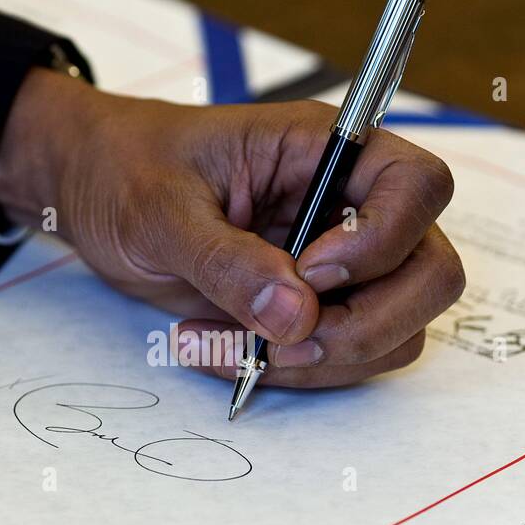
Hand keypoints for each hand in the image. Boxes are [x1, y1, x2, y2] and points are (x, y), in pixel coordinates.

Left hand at [0, 68, 463, 385]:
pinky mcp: (314, 310)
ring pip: (395, 331)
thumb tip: (296, 316)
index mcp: (326, 150)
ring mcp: (341, 266)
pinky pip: (344, 359)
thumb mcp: (160, 208)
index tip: (311, 270)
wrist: (93, 193)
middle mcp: (350, 207)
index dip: (384, 239)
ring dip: (319, 360)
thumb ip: (226, 259)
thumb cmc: (126, 170)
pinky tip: (220, 349)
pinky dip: (290, 374)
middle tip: (277, 336)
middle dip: (363, 324)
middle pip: (431, 274)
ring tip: (222, 343)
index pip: (420, 186)